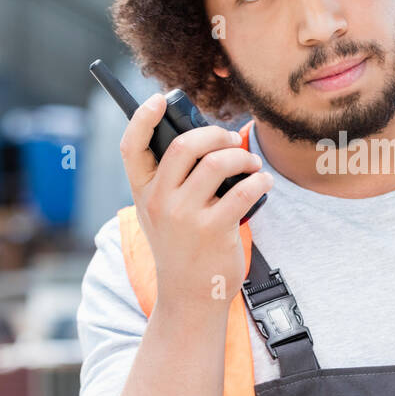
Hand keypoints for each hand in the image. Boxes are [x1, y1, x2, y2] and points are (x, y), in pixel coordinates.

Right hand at [118, 93, 271, 314]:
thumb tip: (206, 138)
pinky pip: (243, 190)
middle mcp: (159, 202)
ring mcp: (186, 217)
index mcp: (143, 192)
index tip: (160, 99)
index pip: (131, 147)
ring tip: (251, 164)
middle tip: (230, 139)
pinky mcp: (215, 230)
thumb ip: (170, 180)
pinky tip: (263, 183)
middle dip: (213, 133)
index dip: (143, 118)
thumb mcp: (160, 214)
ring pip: (216, 163)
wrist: (190, 296)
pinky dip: (259, 180)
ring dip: (241, 157)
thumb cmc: (181, 246)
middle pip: (183, 146)